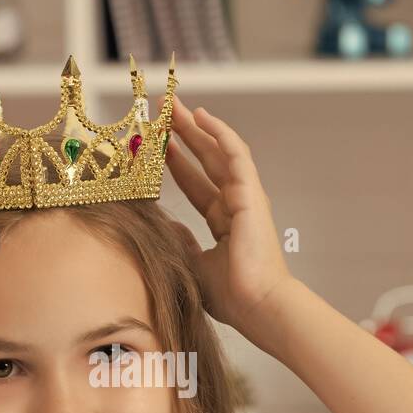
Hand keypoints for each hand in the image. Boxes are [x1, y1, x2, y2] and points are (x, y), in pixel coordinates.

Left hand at [165, 95, 295, 337]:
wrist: (257, 305)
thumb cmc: (232, 296)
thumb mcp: (193, 264)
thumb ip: (180, 240)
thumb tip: (162, 223)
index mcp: (224, 222)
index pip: (196, 184)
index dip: (176, 163)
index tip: (155, 146)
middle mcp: (235, 205)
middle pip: (206, 161)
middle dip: (184, 136)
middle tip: (163, 114)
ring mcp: (245, 197)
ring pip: (219, 151)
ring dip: (197, 128)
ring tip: (174, 107)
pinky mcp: (251, 193)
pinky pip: (235, 154)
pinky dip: (219, 132)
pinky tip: (202, 116)